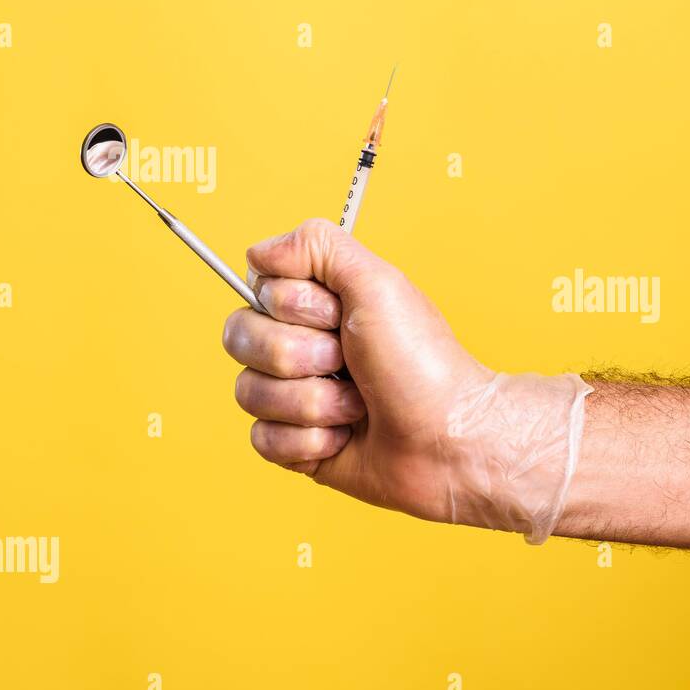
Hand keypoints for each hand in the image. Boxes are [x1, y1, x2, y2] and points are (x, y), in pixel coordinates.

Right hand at [222, 219, 493, 522]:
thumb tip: (258, 252)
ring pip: (250, 393)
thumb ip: (317, 245)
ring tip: (357, 405)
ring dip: (313, 402)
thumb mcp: (378, 284)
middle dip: (301, 357)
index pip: (256, 292)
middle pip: (240, 340)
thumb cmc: (423, 365)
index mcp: (320, 307)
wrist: (448, 440)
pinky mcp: (298, 444)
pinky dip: (311, 440)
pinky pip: (264, 439)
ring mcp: (298, 397)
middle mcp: (304, 348)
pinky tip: (347, 437)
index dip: (293, 307)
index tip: (339, 316)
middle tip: (350, 363)